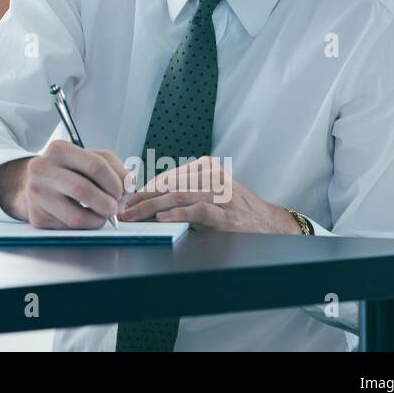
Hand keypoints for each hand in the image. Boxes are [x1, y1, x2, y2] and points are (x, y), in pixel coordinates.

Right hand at [0, 141, 129, 228]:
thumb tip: (128, 186)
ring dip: (97, 220)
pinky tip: (82, 216)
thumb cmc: (67, 171)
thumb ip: (115, 168)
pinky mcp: (36, 216)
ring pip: (77, 217)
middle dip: (107, 204)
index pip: (96, 166)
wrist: (32, 184)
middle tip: (113, 208)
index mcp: (59, 149)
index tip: (120, 192)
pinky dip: (83, 227)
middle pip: (84, 191)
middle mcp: (42, 169)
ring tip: (100, 215)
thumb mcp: (91, 159)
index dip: (115, 183)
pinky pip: (69, 229)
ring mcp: (37, 194)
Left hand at [117, 155, 298, 233]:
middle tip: (123, 209)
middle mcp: (212, 177)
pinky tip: (162, 218)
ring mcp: (220, 195)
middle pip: (169, 185)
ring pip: (178, 196)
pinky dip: (177, 214)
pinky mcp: (226, 215)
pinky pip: (197, 211)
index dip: (145, 188)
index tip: (128, 198)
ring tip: (134, 215)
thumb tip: (151, 200)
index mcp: (206, 168)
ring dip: (151, 207)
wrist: (270, 224)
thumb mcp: (211, 193)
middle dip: (142, 198)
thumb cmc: (236, 210)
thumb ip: (186, 191)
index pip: (168, 177)